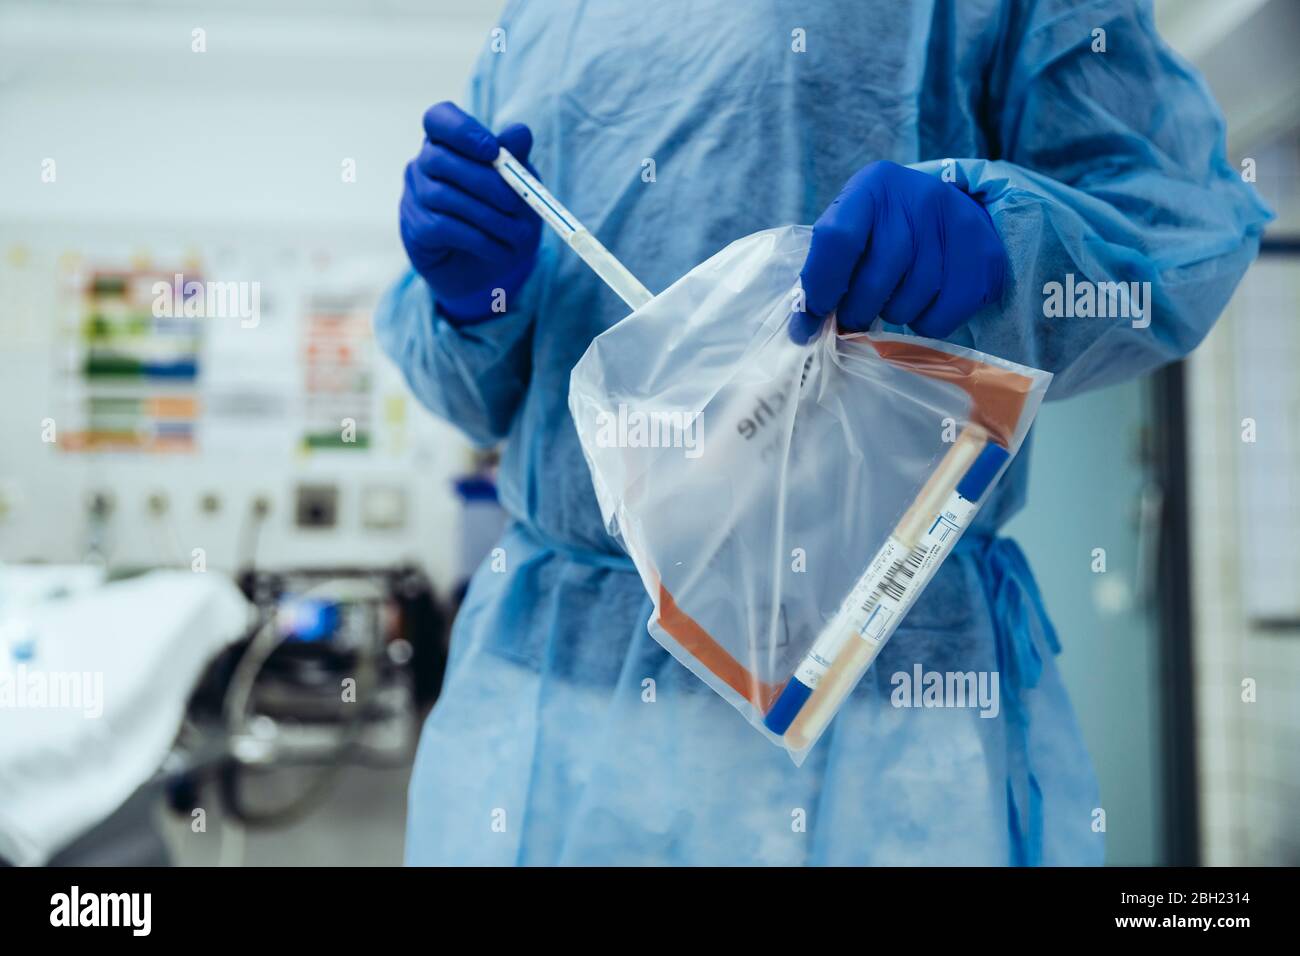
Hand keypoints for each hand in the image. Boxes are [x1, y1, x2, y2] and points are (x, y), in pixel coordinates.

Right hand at [400, 101, 542, 322]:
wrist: (493, 267)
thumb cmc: (505, 215)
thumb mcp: (520, 185)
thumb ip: (516, 159)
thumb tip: (520, 132)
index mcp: (449, 142)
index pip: (438, 118)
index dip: (461, 130)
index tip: (492, 150)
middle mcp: (424, 164)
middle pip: (439, 158)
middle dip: (483, 181)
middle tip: (515, 203)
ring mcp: (415, 196)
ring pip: (443, 196)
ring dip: (488, 216)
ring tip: (518, 235)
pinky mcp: (416, 229)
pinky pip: (443, 227)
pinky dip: (478, 239)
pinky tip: (500, 251)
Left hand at [792, 160, 1004, 342]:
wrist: (953, 209)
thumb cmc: (887, 226)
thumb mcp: (854, 226)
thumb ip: (827, 266)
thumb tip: (803, 327)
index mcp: (873, 186)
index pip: (837, 239)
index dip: (820, 287)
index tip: (812, 317)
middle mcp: (917, 198)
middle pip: (875, 279)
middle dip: (856, 312)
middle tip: (853, 318)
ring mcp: (955, 226)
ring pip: (907, 303)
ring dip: (892, 315)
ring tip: (892, 300)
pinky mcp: (983, 258)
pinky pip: (939, 318)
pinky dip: (923, 324)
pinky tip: (922, 304)